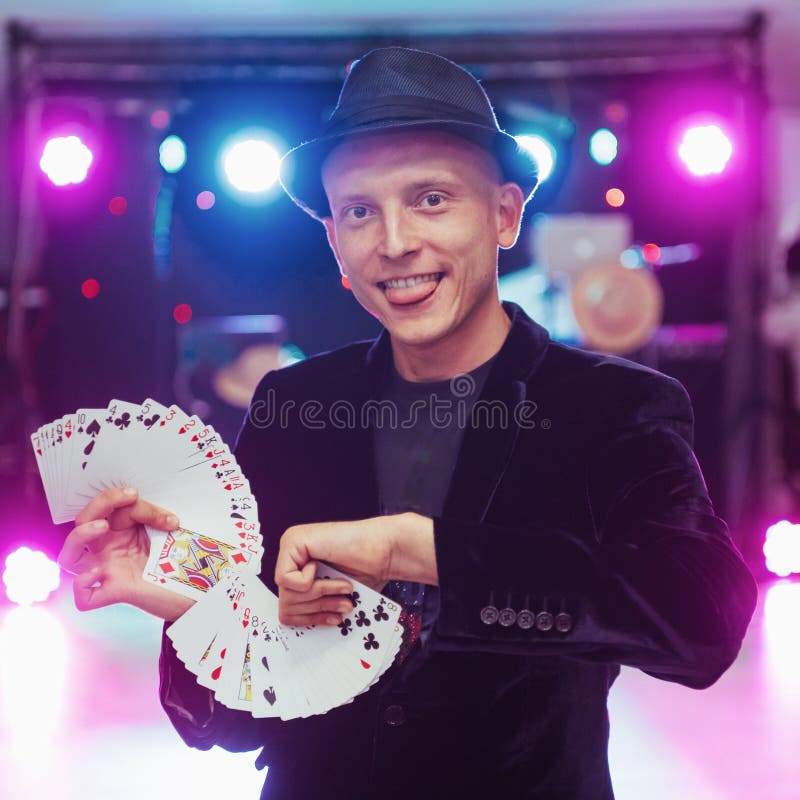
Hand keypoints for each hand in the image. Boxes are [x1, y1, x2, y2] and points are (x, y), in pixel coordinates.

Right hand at [58, 487, 193, 620]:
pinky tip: (98, 574)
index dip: (128, 500)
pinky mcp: (115, 592)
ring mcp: (109, 570)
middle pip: (84, 521)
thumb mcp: (167, 531)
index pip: (111, 506)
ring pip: (70, 557)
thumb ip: (156, 519)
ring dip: (79, 536)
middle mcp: (110, 548)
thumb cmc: (178, 557)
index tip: (143, 498)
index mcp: (121, 529)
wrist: (192, 588)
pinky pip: (84, 597)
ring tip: (101, 527)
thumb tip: (160, 513)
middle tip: (131, 497)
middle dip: (103, 502)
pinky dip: (82, 585)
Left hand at [275, 513, 436, 625]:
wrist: (385, 550)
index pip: (288, 607)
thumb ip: (314, 605)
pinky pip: (285, 579)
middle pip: (286, 603)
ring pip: (287, 594)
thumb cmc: (367, 570)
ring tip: (345, 589)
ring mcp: (291, 546)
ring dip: (319, 595)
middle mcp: (292, 557)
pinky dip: (310, 582)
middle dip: (317, 609)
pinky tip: (331, 569)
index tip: (333, 619)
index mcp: (300, 570)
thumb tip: (293, 623)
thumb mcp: (334, 595)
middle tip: (344, 604)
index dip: (310, 619)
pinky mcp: (293, 540)